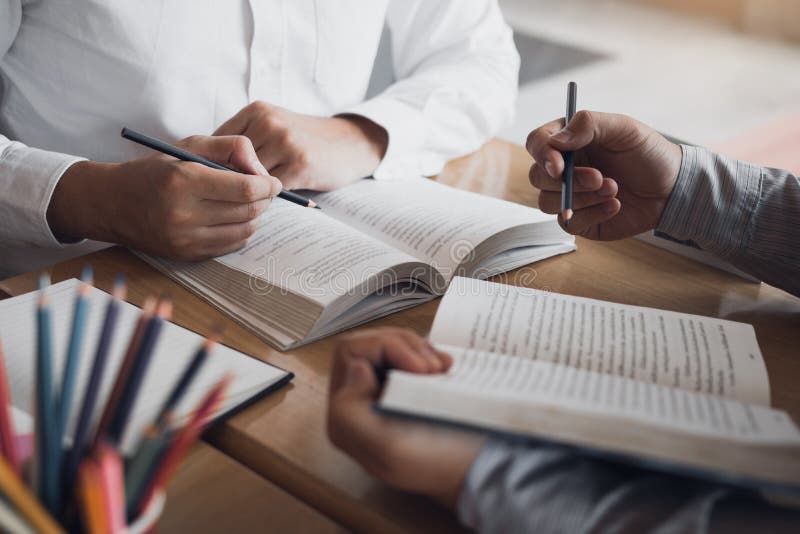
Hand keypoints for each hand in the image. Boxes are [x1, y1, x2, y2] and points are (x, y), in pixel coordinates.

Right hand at [48, 135, 281, 259]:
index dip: (267, 185)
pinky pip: (231, 246)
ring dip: (255, 216)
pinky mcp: (187, 255)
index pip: (246, 190)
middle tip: (265, 190)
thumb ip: (231, 147)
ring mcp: (185, 239)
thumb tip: (262, 170)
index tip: (272, 181)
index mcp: (184, 181)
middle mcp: (184, 214)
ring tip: (248, 202)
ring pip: (244, 231)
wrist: (112, 202)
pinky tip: (233, 218)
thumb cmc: (155, 169)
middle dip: (265, 200)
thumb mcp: (189, 145)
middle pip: (248, 211)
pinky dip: (240, 231)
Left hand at [215, 102, 387, 190]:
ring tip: (250, 201)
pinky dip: (267, 199)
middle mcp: (269, 122)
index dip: (211, 167)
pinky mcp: (300, 165)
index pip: (217, 143)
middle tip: (226, 199)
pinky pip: (270, 190)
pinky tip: (270, 201)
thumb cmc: (307, 140)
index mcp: (257, 111)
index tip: (212, 183)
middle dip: (227, 183)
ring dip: (248, 194)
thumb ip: (245, 141)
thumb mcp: (275, 127)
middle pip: (230, 162)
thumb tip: (206, 168)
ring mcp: (285, 142)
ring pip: (249, 178)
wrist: (351, 142)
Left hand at [327, 328, 485, 508]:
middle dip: (405, 347)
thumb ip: (352, 411)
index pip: (352, 352)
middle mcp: (359, 401)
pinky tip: (446, 367)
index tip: (422, 370)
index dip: (387, 349)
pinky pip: (409, 353)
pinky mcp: (407, 386)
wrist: (479, 468)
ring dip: (420, 351)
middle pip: (370, 343)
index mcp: (346, 415)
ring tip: (443, 370)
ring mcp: (383, 391)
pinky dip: (429, 354)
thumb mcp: (389, 448)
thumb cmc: (438, 461)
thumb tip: (355, 367)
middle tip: (435, 369)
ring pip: (391, 344)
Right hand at [526, 111, 682, 239]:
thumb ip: (588, 125)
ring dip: (582, 198)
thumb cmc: (647, 153)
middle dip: (569, 180)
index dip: (542, 154)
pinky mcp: (579, 219)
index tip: (559, 165)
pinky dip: (593, 214)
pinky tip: (615, 205)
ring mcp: (568, 195)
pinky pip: (568, 223)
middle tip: (600, 178)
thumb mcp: (623, 128)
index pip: (537, 143)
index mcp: (568, 141)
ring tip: (614, 189)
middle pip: (538, 176)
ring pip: (547, 202)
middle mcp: (563, 168)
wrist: (671, 188)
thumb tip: (556, 141)